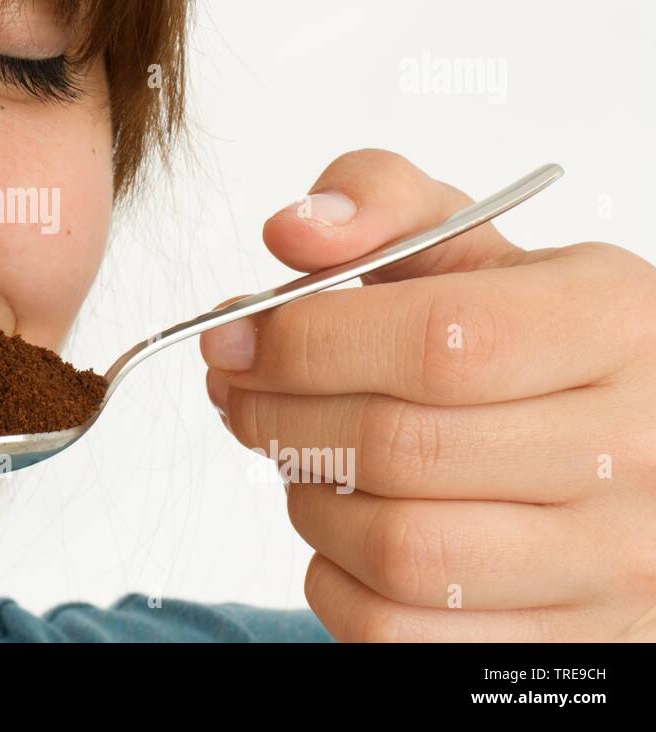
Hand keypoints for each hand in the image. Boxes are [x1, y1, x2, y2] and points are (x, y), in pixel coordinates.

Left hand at [200, 149, 655, 640]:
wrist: (633, 440)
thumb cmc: (532, 339)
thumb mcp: (478, 247)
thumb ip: (384, 205)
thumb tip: (293, 230)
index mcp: (617, 328)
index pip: (437, 343)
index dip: (306, 342)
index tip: (234, 339)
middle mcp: (636, 453)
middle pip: (401, 449)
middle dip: (281, 417)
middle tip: (239, 395)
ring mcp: (611, 563)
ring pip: (399, 552)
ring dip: (308, 499)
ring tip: (302, 455)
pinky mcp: (567, 643)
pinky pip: (399, 633)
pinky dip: (334, 577)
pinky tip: (344, 526)